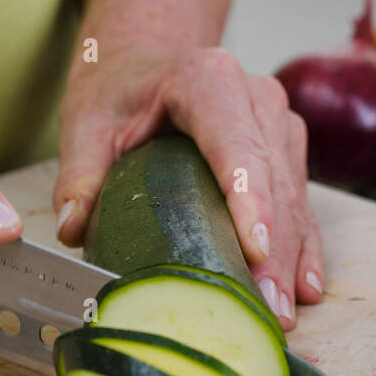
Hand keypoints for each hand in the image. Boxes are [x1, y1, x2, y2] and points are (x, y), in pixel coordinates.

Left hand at [53, 44, 323, 329]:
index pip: (235, 144)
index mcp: (206, 80)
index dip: (249, 199)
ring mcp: (277, 119)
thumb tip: (72, 227)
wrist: (144, 62)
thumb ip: (79, 173)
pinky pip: (300, 198)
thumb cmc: (118, 91)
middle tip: (269, 311)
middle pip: (271, 179)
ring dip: (291, 256)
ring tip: (281, 312)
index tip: (256, 252)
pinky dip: (302, 243)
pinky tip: (304, 285)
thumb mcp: (86, 124)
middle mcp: (254, 96)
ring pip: (294, 194)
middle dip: (273, 250)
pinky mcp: (286, 145)